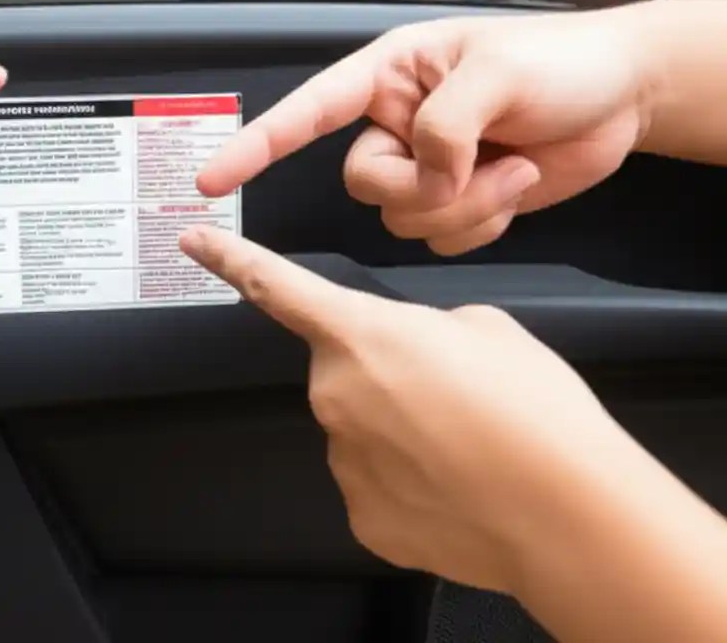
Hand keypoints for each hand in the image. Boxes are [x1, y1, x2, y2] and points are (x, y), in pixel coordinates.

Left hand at [180, 224, 629, 591]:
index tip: (191, 242)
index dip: (230, 260)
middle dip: (386, 377)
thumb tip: (418, 357)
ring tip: (468, 446)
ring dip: (401, 432)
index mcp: (360, 334)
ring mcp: (343, 461)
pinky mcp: (364, 516)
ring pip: (362, 432)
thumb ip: (428, 330)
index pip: (276, 286)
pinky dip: (411, 484)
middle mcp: (334, 395)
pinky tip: (457, 487)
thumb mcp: (488, 329)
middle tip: (455, 396)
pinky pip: (377, 485)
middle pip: (345, 373)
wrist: (567, 512)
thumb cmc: (535, 410)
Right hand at [197, 7, 658, 254]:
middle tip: (480, 160)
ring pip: (402, 219)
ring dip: (465, 204)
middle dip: (424, 186)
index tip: (210, 180)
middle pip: (364, 184)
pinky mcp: (457, 202)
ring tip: (513, 165)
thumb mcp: (497, 71)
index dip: (255, 145)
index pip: (306, 113)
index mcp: (390, 76)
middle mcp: (397, 124)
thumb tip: (427, 174)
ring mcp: (426, 166)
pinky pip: (441, 238)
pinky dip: (483, 223)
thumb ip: (445, 124)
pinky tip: (515, 186)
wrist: (624, 98)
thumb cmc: (562, 60)